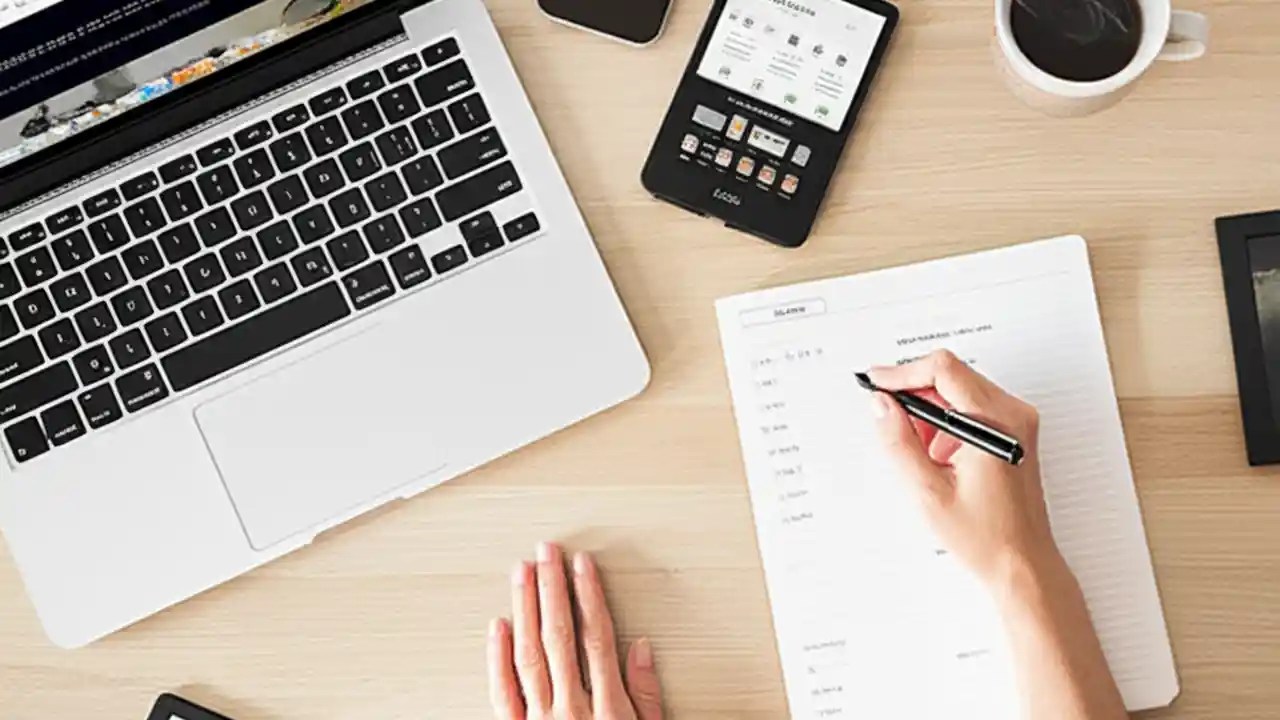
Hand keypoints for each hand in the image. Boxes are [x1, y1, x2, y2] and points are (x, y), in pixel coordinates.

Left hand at [487, 543, 663, 719]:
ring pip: (529, 654)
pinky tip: (498, 624)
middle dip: (553, 588)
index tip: (582, 565)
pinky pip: (503, 691)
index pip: (597, 636)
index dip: (589, 594)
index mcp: (608, 709)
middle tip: (547, 553)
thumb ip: (646, 694)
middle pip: (560, 636)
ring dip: (526, 607)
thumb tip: (642, 649)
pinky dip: (498, 656)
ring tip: (524, 572)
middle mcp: (571, 709)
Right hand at [868, 350, 1062, 588]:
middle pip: (951, 374)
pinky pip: (970, 406)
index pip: (943, 370)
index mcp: (997, 423)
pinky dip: (944, 422)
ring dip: (929, 410)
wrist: (1021, 562)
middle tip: (888, 414)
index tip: (878, 381)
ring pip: (958, 389)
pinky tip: (937, 455)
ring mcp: (1016, 422)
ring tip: (919, 450)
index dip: (903, 372)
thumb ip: (899, 442)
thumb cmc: (988, 536)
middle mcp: (1013, 415)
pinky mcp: (1013, 431)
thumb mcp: (928, 491)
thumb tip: (882, 406)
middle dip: (914, 391)